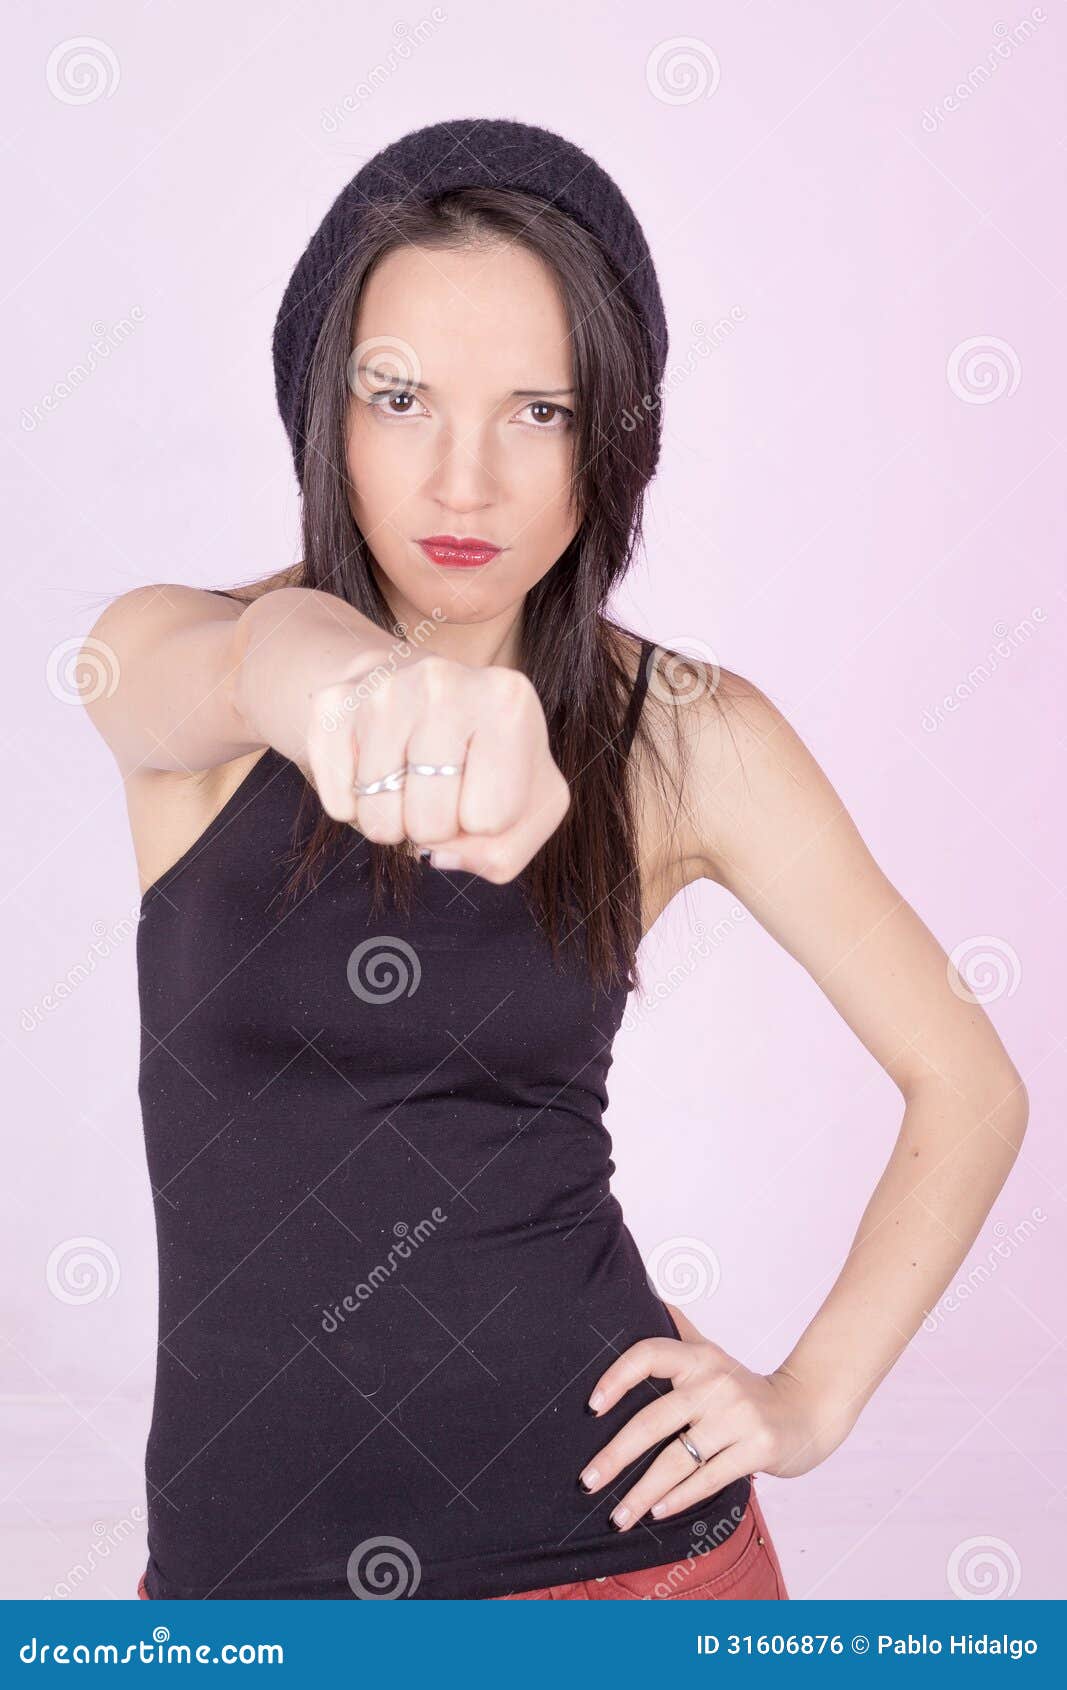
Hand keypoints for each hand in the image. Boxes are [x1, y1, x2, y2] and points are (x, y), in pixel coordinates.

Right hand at [307, 651, 569, 881]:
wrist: (427, 691)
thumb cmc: (490, 757)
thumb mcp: (534, 803)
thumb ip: (508, 850)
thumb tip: (441, 856)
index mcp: (507, 700)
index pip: (490, 818)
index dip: (485, 822)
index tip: (482, 787)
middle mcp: (442, 683)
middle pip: (431, 823)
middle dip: (435, 828)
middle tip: (439, 792)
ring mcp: (381, 689)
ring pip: (379, 818)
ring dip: (394, 820)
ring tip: (409, 780)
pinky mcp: (332, 705)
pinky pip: (338, 804)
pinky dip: (355, 808)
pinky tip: (374, 770)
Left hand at [578, 1303, 854, 1528]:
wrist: (810, 1409)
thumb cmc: (747, 1388)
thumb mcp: (713, 1353)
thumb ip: (679, 1331)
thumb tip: (646, 1296)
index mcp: (699, 1358)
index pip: (649, 1355)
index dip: (617, 1376)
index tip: (591, 1406)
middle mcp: (715, 1383)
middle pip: (654, 1420)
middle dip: (615, 1455)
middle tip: (587, 1481)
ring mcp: (738, 1416)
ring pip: (676, 1459)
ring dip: (641, 1492)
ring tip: (617, 1516)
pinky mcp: (757, 1448)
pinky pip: (707, 1478)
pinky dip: (678, 1498)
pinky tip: (656, 1512)